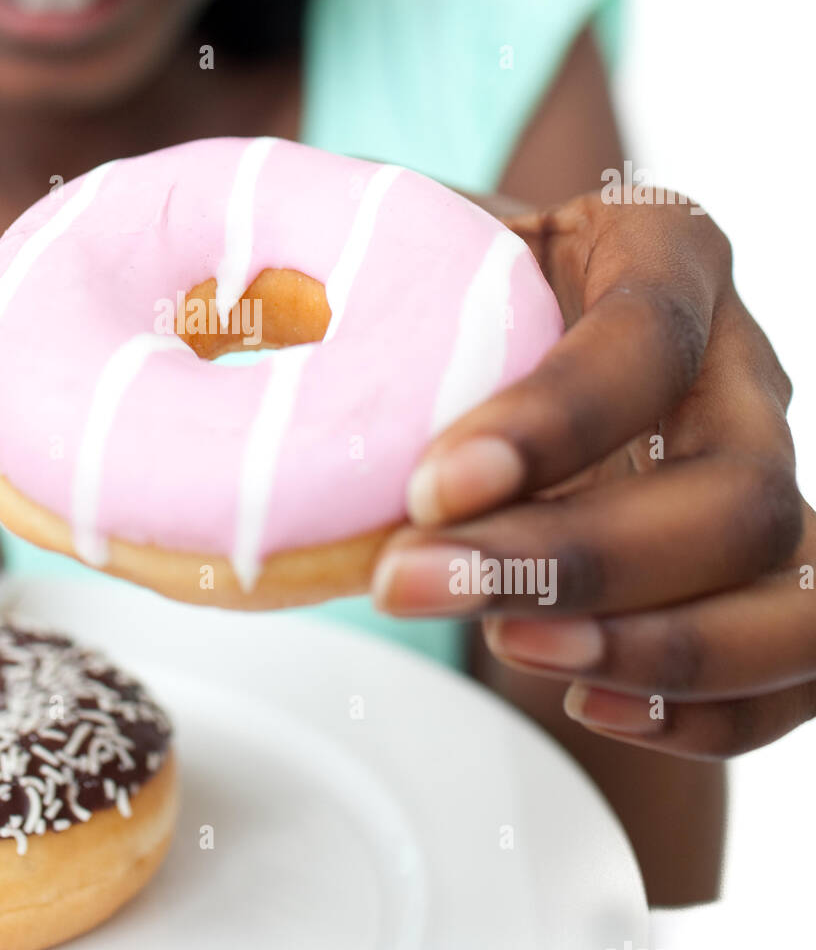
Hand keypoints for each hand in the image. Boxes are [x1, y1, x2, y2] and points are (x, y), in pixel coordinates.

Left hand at [372, 191, 811, 758]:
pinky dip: (712, 705)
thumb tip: (195, 319)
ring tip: (511, 652)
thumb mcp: (402, 244)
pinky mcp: (767, 563)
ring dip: (656, 643)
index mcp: (656, 250)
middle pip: (735, 486)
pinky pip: (800, 655)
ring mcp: (765, 467)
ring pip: (784, 576)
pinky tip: (593, 702)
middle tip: (409, 586)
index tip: (428, 483)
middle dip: (577, 559)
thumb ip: (339, 265)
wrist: (506, 336)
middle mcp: (735, 362)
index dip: (554, 421)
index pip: (644, 336)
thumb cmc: (446, 286)